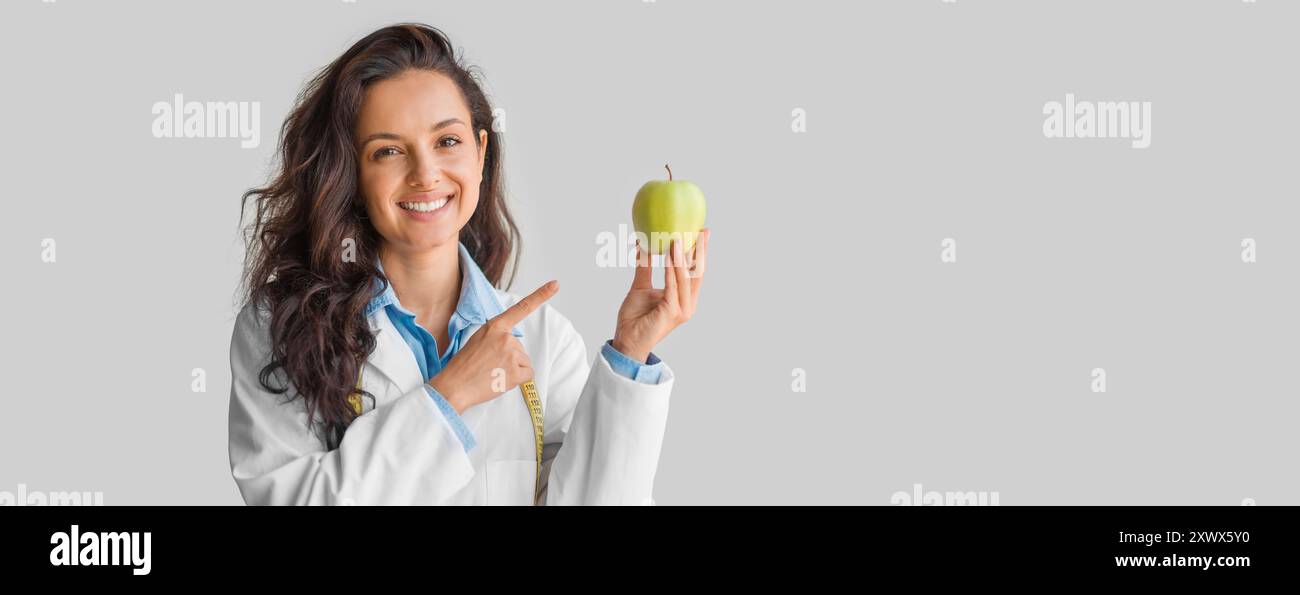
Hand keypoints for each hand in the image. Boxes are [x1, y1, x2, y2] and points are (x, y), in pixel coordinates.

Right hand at [429, 280, 558, 413]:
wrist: (454, 386)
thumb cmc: (463, 365)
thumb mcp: (478, 340)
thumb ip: (496, 337)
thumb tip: (511, 344)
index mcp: (495, 326)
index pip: (521, 308)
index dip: (541, 295)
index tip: (555, 285)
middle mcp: (506, 337)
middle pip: (520, 348)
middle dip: (509, 359)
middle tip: (489, 366)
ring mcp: (511, 353)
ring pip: (524, 361)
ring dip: (512, 370)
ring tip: (491, 373)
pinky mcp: (515, 370)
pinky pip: (528, 374)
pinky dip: (518, 380)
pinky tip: (501, 380)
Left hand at [612, 228, 709, 361]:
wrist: (626, 340)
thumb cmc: (635, 318)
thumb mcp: (641, 287)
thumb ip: (646, 267)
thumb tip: (645, 245)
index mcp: (684, 298)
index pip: (695, 272)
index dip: (700, 252)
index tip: (701, 232)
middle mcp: (687, 304)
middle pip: (697, 273)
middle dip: (700, 251)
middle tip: (701, 231)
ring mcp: (682, 309)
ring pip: (685, 277)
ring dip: (682, 256)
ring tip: (678, 237)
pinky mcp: (671, 311)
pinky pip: (672, 285)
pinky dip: (671, 268)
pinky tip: (669, 254)